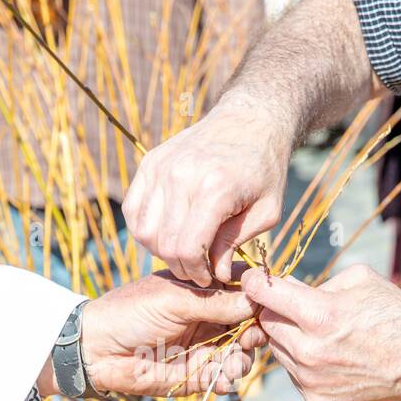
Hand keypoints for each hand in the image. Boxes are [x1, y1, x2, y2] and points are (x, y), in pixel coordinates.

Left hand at [77, 269, 266, 395]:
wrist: (97, 349)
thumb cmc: (130, 312)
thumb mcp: (174, 299)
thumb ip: (215, 302)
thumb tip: (255, 301)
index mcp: (204, 291)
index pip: (243, 293)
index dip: (259, 301)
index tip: (269, 308)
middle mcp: (210, 318)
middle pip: (249, 326)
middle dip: (255, 334)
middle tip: (251, 339)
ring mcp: (204, 347)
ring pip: (240, 354)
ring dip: (242, 360)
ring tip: (232, 365)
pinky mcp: (196, 374)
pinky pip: (222, 379)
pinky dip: (227, 381)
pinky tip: (221, 380)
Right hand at [123, 95, 292, 286]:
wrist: (249, 121)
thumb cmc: (264, 170)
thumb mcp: (266, 212)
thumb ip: (235, 244)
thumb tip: (214, 273)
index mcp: (215, 188)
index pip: (188, 249)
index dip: (197, 274)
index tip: (208, 279)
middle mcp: (181, 176)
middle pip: (165, 244)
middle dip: (181, 267)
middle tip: (198, 271)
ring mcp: (161, 167)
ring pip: (144, 230)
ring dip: (160, 250)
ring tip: (184, 252)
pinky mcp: (150, 163)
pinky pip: (134, 209)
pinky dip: (145, 229)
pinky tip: (167, 233)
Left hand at [241, 264, 400, 400]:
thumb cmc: (395, 314)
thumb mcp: (358, 280)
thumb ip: (316, 282)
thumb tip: (285, 287)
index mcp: (319, 315)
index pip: (264, 294)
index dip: (256, 283)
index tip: (255, 279)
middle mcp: (309, 351)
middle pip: (266, 323)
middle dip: (274, 310)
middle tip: (293, 305)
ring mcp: (310, 378)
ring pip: (276, 348)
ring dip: (287, 337)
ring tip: (318, 332)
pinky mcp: (315, 398)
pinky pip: (291, 371)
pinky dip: (300, 360)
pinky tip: (327, 354)